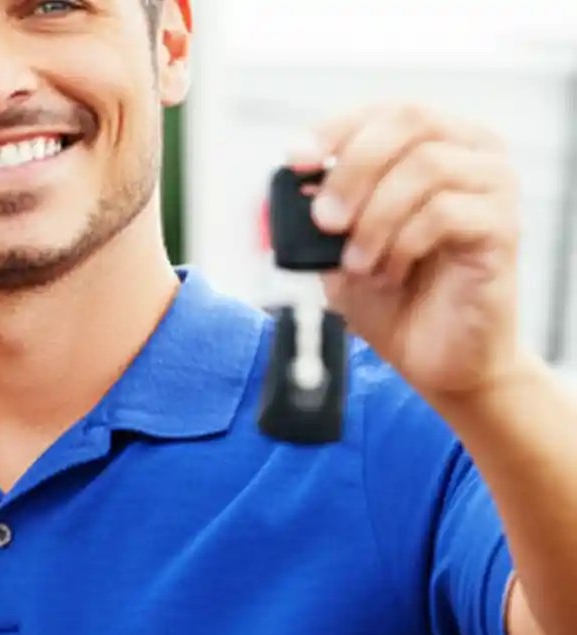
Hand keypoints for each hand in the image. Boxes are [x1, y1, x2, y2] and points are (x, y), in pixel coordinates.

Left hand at [290, 103, 526, 397]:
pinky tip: (389, 273)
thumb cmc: (394, 297)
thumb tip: (293, 181)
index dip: (335, 129)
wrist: (437, 359)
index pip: (385, 112)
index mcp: (434, 144)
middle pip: (409, 122)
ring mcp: (494, 188)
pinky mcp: (504, 228)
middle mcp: (472, 154)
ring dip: (375, 218)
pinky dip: (402, 243)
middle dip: (352, 170)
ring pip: (425, 167)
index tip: (297, 160)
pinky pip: (446, 213)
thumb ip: (320, 211)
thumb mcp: (338, 247)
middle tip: (324, 220)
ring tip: (358, 263)